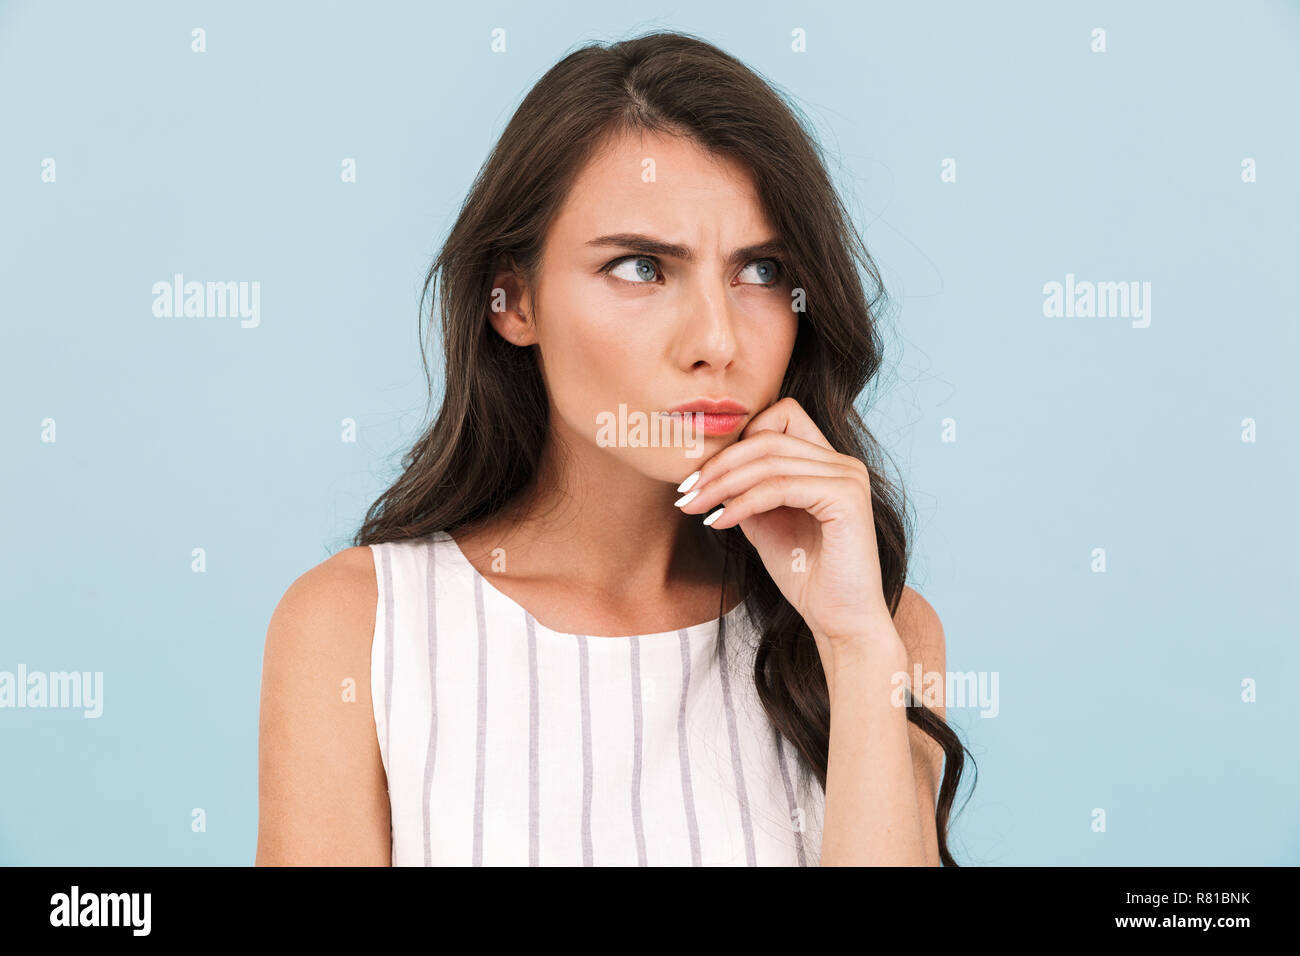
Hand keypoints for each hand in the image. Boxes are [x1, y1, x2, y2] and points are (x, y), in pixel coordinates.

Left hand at [674, 397, 900, 659]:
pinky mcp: (846, 497)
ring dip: (723, 483)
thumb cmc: (806, 578)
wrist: (840, 622)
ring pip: (769, 461)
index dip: (736, 440)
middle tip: (684, 492)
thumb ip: (746, 491)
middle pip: (767, 438)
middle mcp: (843, 462)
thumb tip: (708, 470)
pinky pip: (780, 487)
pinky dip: (743, 502)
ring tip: (693, 506)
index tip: (699, 475)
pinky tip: (719, 521)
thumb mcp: (765, 524)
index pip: (780, 416)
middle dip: (718, 464)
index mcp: (828, 462)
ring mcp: (848, 476)